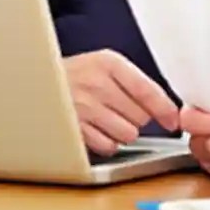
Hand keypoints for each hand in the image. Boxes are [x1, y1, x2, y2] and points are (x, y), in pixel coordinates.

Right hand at [63, 49, 178, 154]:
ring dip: (122, 131)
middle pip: (141, 117)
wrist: (35, 82)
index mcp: (109, 63)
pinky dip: (107, 142)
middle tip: (118, 108)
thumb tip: (166, 110)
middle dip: (136, 117)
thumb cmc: (76, 75)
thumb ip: (134, 83)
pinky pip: (108, 145)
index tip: (173, 120)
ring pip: (128, 134)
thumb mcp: (105, 66)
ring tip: (106, 118)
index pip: (148, 90)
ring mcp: (83, 107)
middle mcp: (97, 84)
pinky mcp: (74, 129)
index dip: (165, 109)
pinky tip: (95, 128)